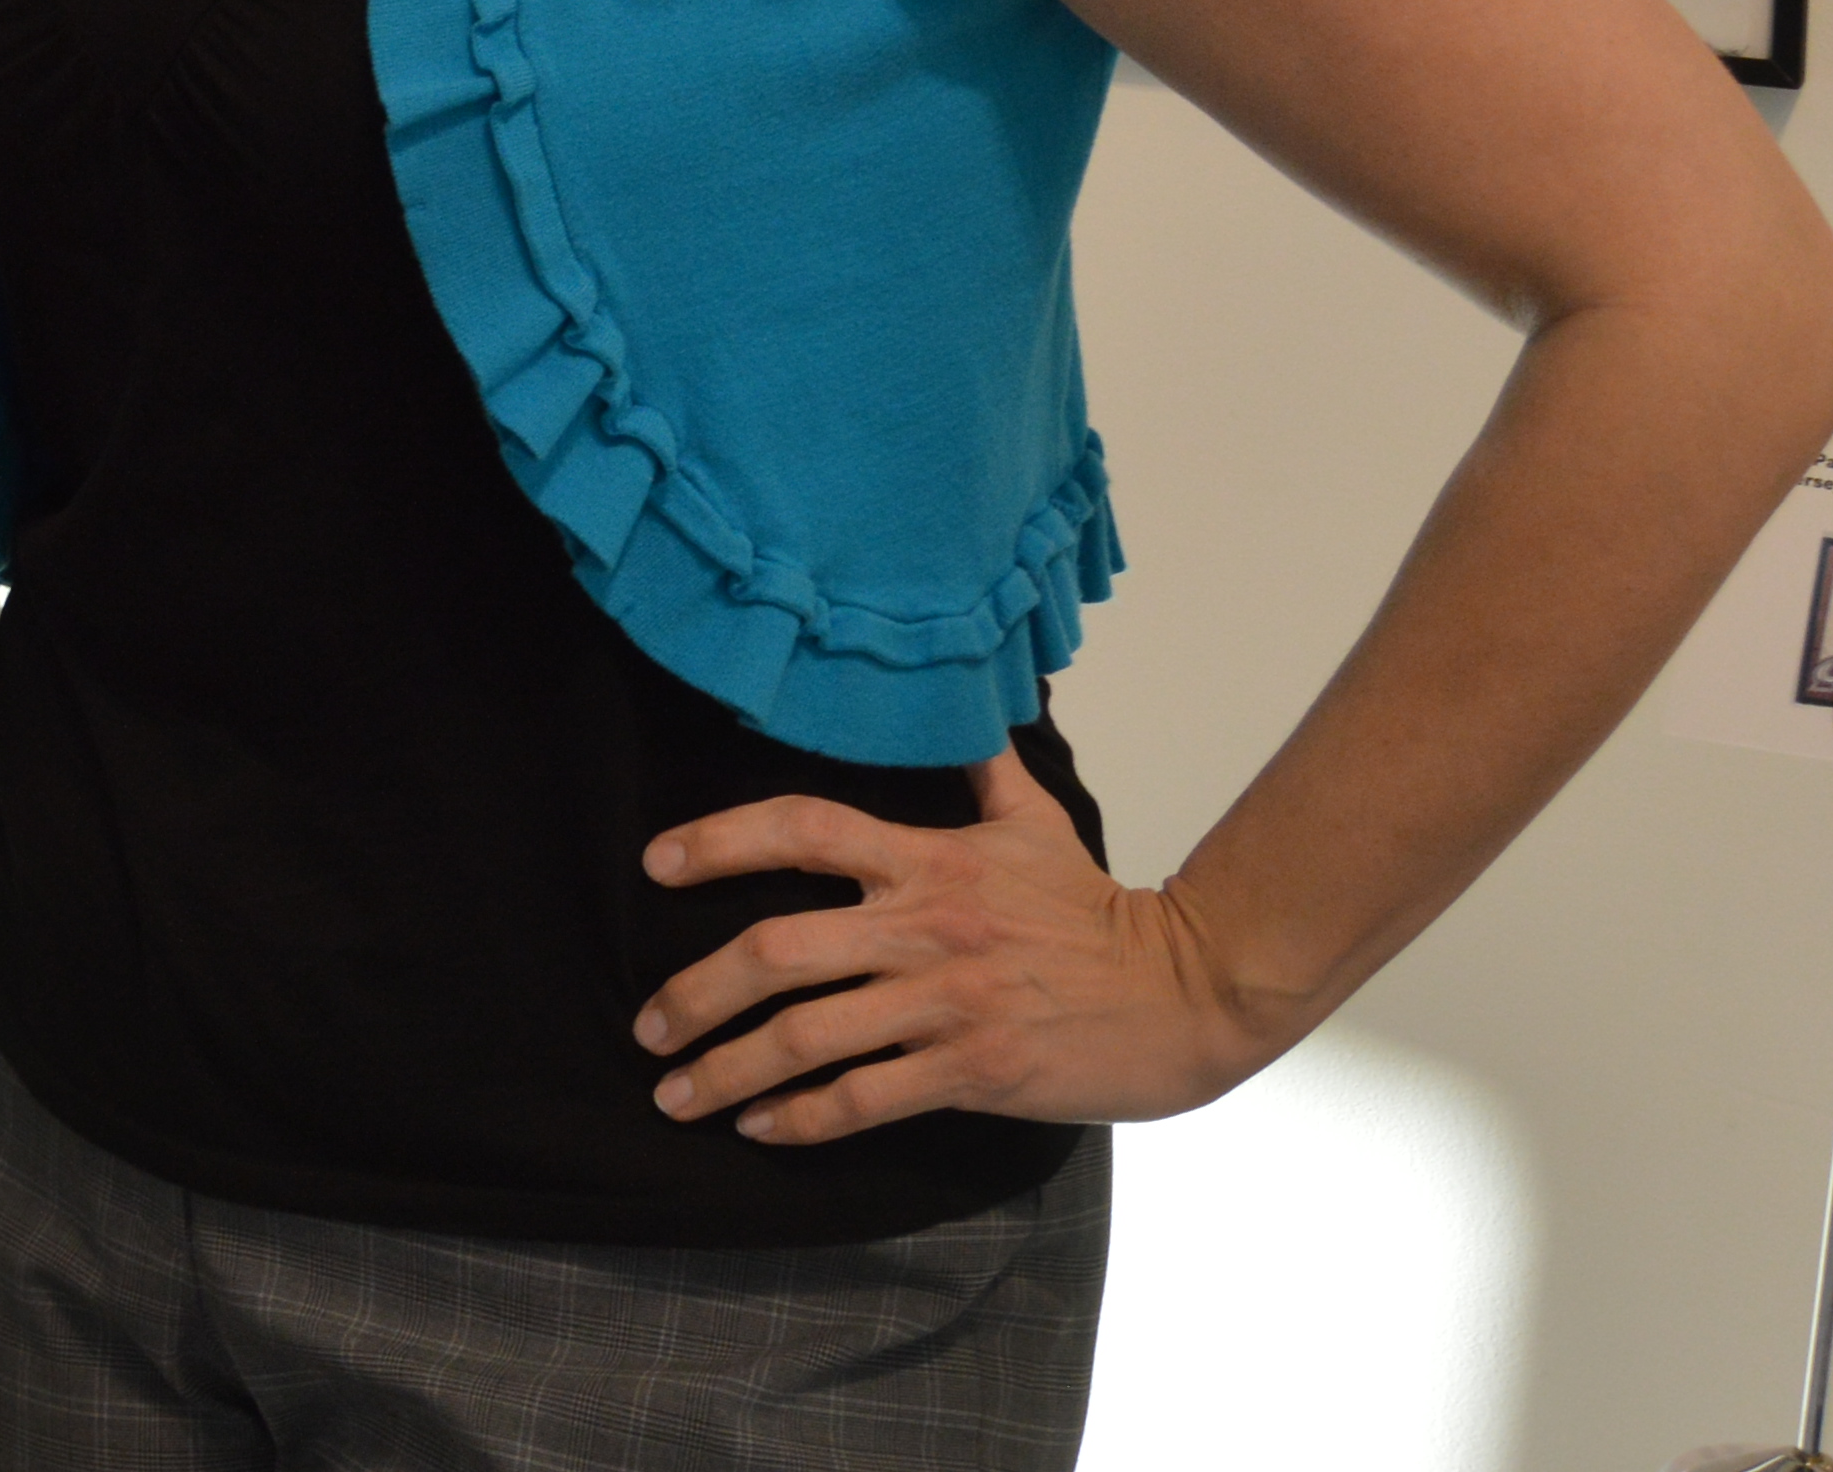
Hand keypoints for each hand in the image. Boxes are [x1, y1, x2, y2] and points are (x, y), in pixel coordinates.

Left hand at [634, 754, 1281, 1140]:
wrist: (1185, 992)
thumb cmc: (1097, 910)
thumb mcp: (1034, 824)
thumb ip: (982, 769)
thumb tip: (965, 706)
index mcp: (928, 861)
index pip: (802, 828)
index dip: (720, 839)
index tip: (655, 863)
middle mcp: (924, 928)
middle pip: (775, 949)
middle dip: (695, 991)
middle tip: (647, 1023)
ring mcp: (945, 1003)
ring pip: (806, 1036)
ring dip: (727, 1069)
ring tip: (674, 1093)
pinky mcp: (972, 1070)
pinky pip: (865, 1096)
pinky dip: (802, 1116)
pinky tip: (760, 1126)